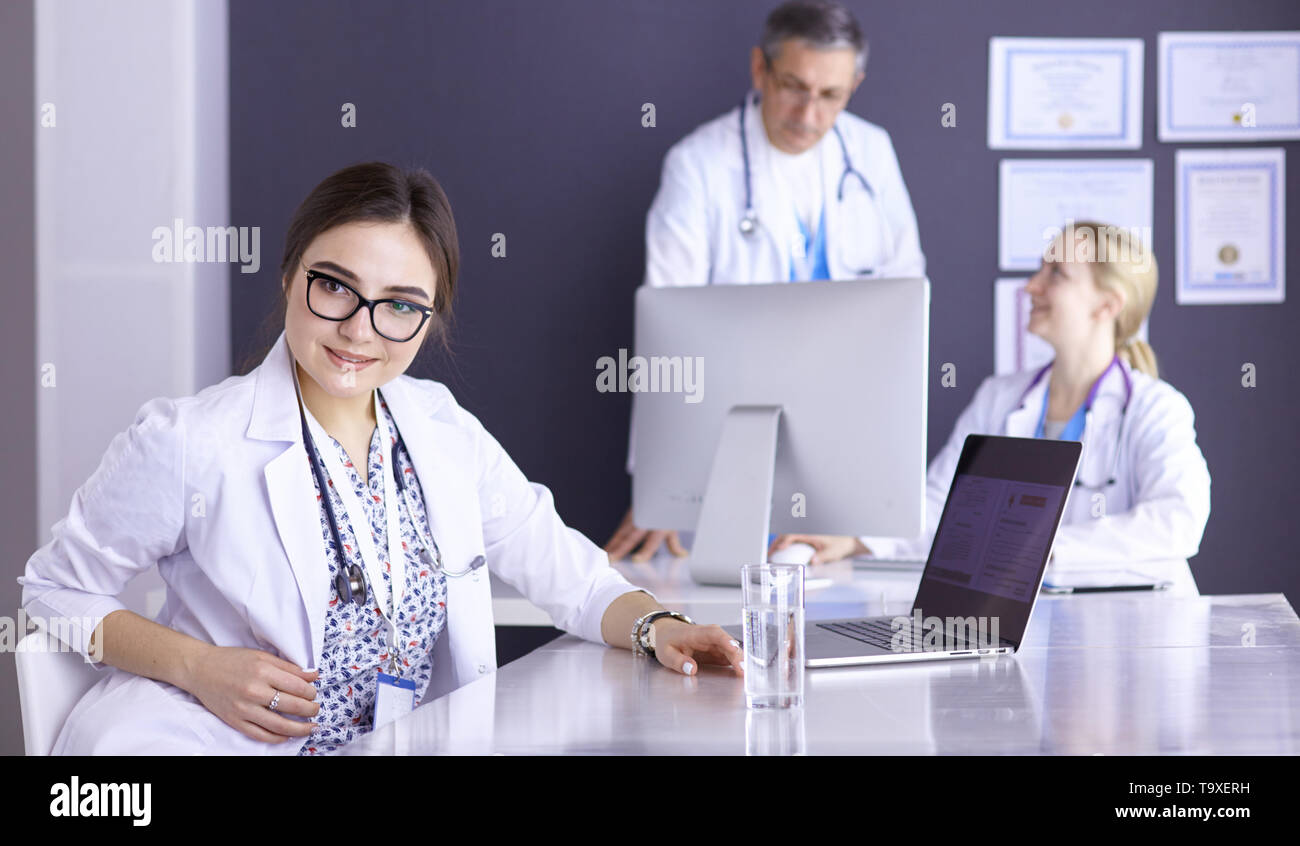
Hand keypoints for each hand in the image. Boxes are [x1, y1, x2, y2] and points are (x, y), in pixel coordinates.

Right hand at [183, 645, 320, 743]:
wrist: (200, 669)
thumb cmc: (233, 660)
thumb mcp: (262, 657)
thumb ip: (288, 668)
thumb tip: (313, 676)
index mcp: (263, 671)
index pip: (297, 686)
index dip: (310, 692)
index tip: (313, 694)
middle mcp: (254, 691)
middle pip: (292, 705)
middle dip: (310, 709)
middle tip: (316, 709)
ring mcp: (244, 708)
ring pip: (279, 725)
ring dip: (299, 728)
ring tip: (310, 727)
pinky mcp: (235, 721)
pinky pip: (260, 734)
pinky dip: (277, 738)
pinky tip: (287, 735)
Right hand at [604, 507, 687, 562]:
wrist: (660, 490)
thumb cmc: (666, 510)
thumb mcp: (672, 526)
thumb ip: (674, 543)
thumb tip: (682, 554)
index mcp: (659, 525)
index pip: (652, 541)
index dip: (645, 551)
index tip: (637, 560)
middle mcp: (645, 521)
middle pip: (632, 536)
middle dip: (621, 548)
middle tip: (611, 559)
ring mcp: (636, 517)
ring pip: (622, 532)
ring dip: (613, 544)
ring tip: (606, 555)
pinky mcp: (629, 517)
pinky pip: (619, 529)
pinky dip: (612, 539)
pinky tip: (606, 547)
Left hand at [651, 619, 743, 675]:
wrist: (667, 633)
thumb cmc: (667, 640)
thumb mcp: (666, 653)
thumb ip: (678, 661)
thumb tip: (691, 669)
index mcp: (697, 633)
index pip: (714, 634)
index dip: (725, 640)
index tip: (734, 649)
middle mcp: (710, 636)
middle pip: (727, 643)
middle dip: (737, 655)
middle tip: (743, 670)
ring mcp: (716, 643)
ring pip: (732, 650)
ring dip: (740, 661)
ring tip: (745, 674)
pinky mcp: (718, 651)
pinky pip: (731, 657)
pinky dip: (737, 664)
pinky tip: (742, 674)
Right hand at [769, 534, 867, 564]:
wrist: (848, 540)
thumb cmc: (841, 543)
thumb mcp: (833, 552)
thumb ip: (822, 557)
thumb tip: (813, 562)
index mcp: (812, 532)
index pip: (793, 535)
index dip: (784, 541)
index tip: (778, 548)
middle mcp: (807, 530)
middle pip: (787, 534)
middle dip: (776, 542)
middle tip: (769, 552)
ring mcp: (806, 532)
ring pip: (788, 535)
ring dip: (779, 542)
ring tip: (771, 551)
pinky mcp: (806, 535)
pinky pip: (792, 537)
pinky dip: (785, 542)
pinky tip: (781, 549)